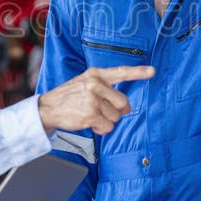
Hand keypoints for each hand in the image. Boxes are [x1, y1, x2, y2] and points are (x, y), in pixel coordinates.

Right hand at [38, 65, 155, 133]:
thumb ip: (103, 86)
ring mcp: (93, 100)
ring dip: (106, 121)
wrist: (48, 107)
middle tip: (103, 111)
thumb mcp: (84, 82)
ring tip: (91, 115)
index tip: (152, 71)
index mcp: (95, 74)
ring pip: (116, 117)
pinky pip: (108, 127)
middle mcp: (95, 85)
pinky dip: (101, 129)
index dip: (139, 72)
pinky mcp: (90, 115)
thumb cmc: (69, 96)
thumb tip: (124, 103)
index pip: (121, 72)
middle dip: (117, 111)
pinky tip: (89, 123)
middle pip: (123, 102)